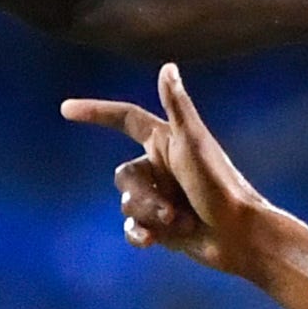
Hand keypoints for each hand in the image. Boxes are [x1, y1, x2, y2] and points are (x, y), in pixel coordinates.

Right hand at [62, 64, 278, 281]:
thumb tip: (167, 66)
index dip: (96, 112)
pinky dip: (140, 234)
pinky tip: (150, 242)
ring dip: (151, 216)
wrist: (242, 237)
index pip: (124, 119)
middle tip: (173, 211)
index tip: (66, 110)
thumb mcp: (195, 144)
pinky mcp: (162, 225)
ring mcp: (160, 196)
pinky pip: (132, 227)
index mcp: (166, 141)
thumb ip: (178, 106)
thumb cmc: (221, 187)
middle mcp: (161, 166)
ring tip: (181, 223)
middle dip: (143, 196)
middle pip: (124, 175)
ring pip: (127, 204)